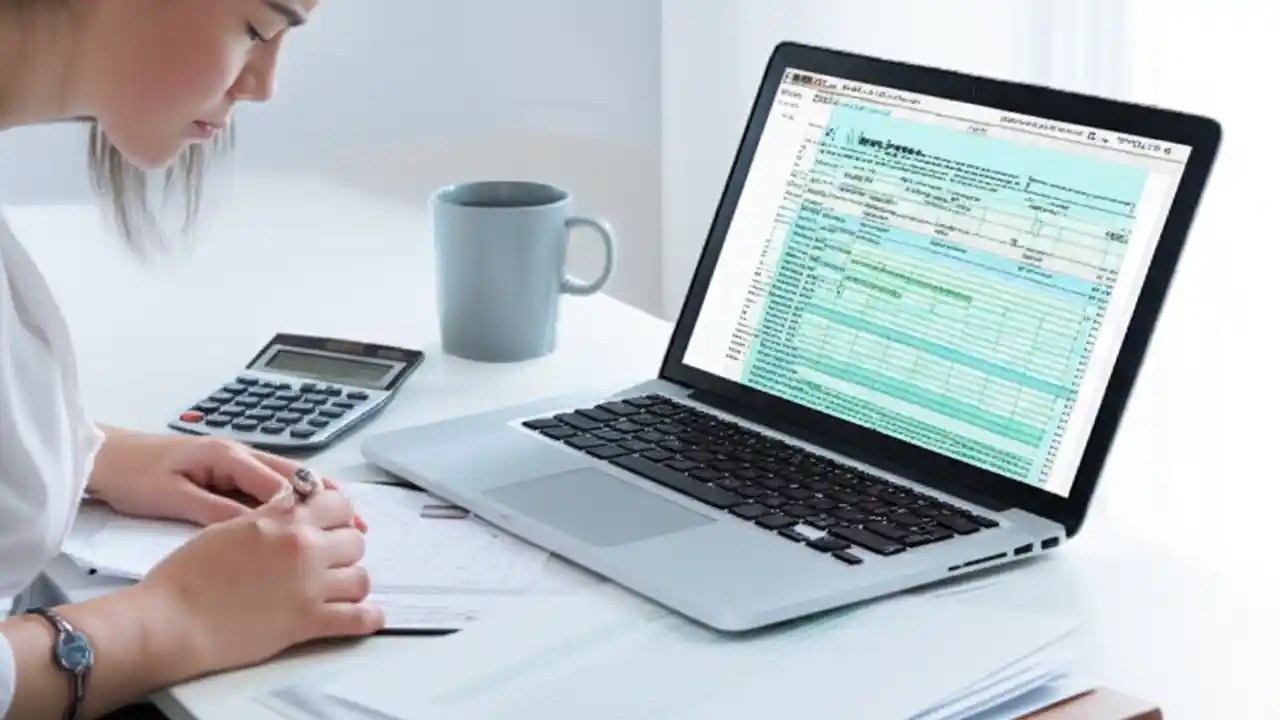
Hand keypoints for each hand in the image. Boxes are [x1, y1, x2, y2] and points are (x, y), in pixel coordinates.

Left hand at [88, 427, 366, 530]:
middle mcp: (237, 455)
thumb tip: (256, 527)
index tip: (337, 527)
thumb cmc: (134, 475)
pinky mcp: (226, 474)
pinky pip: (268, 488)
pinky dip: (293, 503)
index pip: (280, 483)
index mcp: (227, 456)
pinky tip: (306, 521)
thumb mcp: (174, 497)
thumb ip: (216, 511)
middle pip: (295, 477)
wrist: (105, 459)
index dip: (311, 506)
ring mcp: (234, 463)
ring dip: (317, 501)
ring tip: (345, 522)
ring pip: (286, 481)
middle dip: (330, 500)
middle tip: (357, 524)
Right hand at [138, 486, 384, 673]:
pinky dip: (367, 618)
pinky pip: (357, 618)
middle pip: (354, 540)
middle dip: (344, 549)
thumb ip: (269, 516)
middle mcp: (303, 547)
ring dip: (352, 582)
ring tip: (339, 588)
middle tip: (329, 560)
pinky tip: (368, 616)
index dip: (337, 514)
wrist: (172, 619)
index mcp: (283, 520)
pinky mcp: (308, 622)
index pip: (338, 503)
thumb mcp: (230, 526)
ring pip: (361, 577)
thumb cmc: (187, 575)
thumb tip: (292, 508)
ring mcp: (310, 586)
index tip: (333, 524)